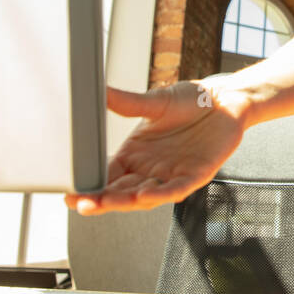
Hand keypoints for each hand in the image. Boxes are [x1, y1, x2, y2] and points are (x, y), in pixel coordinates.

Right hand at [63, 80, 251, 213]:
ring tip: (104, 203)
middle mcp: (150, 169)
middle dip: (101, 200)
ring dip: (124, 201)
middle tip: (80, 204)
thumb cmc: (190, 101)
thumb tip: (98, 89)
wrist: (225, 100)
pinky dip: (161, 194)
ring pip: (144, 196)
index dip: (88, 185)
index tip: (69, 192)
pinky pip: (177, 188)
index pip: (106, 175)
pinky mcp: (196, 174)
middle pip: (121, 191)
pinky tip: (144, 196)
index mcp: (135, 154)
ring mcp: (172, 174)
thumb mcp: (154, 102)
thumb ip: (126, 103)